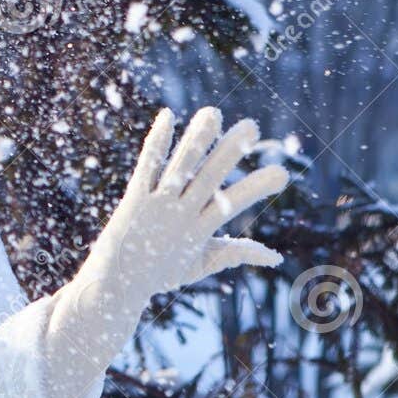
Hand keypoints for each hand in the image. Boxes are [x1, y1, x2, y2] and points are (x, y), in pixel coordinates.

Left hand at [88, 106, 288, 294]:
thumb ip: (236, 253)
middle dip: (230, 153)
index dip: (256, 188)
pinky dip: (158, 142)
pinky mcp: (135, 197)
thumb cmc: (160, 273)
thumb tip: (275, 256)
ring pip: (181, 167)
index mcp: (200, 230)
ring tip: (213, 113)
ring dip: (197, 140)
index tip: (283, 173)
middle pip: (209, 178)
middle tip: (251, 127)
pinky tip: (168, 116)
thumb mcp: (201, 265)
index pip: (233, 203)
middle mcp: (180, 214)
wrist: (114, 284)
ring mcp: (157, 204)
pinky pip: (148, 165)